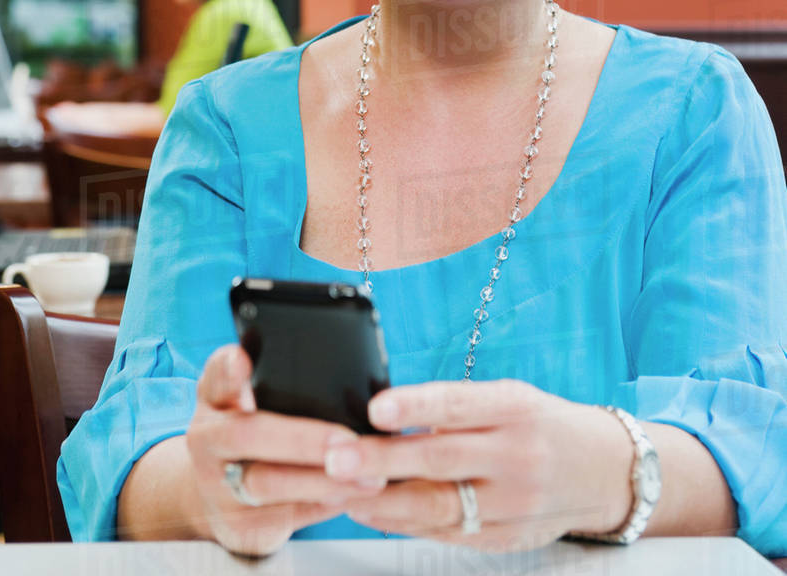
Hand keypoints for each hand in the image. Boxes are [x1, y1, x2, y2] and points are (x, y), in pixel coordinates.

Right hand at [186, 345, 387, 555]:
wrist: (209, 500)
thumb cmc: (238, 434)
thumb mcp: (235, 401)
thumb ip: (249, 377)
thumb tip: (275, 355)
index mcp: (212, 402)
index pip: (216, 379)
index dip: (228, 371)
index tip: (243, 362)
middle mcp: (207, 443)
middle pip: (249, 435)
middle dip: (302, 440)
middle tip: (349, 442)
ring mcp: (220, 488)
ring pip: (269, 485)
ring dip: (323, 480)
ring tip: (369, 476)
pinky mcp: (241, 527)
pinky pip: (286, 516)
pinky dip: (324, 506)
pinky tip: (354, 495)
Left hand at [325, 379, 632, 551]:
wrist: (602, 471)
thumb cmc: (540, 424)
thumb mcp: (509, 399)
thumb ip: (456, 409)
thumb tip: (384, 415)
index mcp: (515, 408)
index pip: (459, 404)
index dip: (416, 406)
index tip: (375, 408)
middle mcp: (517, 456)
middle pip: (442, 459)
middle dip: (384, 460)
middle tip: (337, 458)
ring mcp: (514, 504)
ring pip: (439, 506)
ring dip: (384, 500)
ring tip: (341, 491)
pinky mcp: (507, 539)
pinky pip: (447, 533)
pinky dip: (404, 523)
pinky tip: (372, 511)